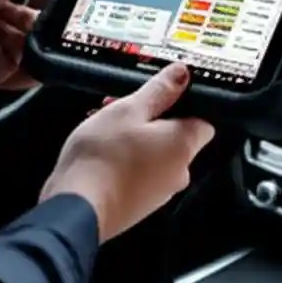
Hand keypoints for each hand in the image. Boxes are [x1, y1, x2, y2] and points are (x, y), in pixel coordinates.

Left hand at [0, 0, 52, 88]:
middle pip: (44, 33)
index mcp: (14, 3)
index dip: (48, 8)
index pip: (48, 10)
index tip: (43, 3)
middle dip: (29, 23)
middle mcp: (12, 28)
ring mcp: (6, 53)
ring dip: (12, 39)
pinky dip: (7, 60)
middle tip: (7, 14)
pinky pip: (20, 74)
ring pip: (33, 52)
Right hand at [39, 63, 215, 242]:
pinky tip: (101, 153)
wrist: (77, 208)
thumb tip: (182, 74)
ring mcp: (160, 193)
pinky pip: (140, 174)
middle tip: (122, 108)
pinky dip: (125, 162)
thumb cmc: (103, 158)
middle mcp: (179, 172)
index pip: (203, 121)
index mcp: (184, 146)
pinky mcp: (139, 205)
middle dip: (151, 120)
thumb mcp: (128, 110)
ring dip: (135, 140)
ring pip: (155, 155)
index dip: (185, 106)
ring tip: (104, 128)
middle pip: (175, 138)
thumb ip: (159, 91)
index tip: (162, 96)